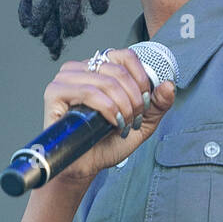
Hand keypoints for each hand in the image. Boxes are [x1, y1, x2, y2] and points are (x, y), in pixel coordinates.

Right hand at [42, 48, 175, 187]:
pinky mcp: (54, 92)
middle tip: (133, 119)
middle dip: (134, 99)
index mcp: (100, 68)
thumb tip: (168, 85)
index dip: (141, 78)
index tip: (145, 103)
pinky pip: (88, 92)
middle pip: (118, 70)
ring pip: (106, 81)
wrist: (87, 165)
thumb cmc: (107, 142)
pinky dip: (107, 108)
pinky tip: (111, 122)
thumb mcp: (141, 123)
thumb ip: (158, 104)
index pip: (125, 56)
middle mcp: (81, 68)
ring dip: (122, 106)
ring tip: (123, 124)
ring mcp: (65, 79)